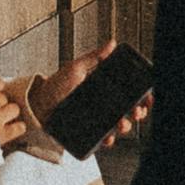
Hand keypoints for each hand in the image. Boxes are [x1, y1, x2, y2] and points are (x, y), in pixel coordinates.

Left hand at [30, 45, 147, 154]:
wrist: (38, 105)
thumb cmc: (55, 85)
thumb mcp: (75, 68)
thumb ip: (94, 57)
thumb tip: (111, 44)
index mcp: (103, 88)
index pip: (129, 91)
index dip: (141, 95)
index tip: (147, 97)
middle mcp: (103, 104)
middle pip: (129, 109)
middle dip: (138, 111)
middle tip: (137, 111)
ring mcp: (97, 119)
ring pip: (119, 125)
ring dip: (125, 126)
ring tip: (122, 124)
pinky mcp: (88, 132)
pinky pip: (103, 138)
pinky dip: (108, 140)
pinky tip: (109, 137)